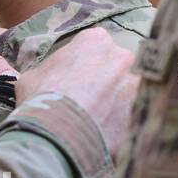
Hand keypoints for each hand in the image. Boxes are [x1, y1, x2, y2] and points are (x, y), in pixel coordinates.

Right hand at [14, 27, 138, 158]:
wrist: (59, 134)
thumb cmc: (40, 100)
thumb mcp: (32, 77)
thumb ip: (49, 70)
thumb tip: (48, 78)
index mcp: (94, 41)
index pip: (96, 45)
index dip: (86, 64)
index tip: (79, 80)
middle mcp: (122, 56)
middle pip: (118, 66)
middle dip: (107, 83)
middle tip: (92, 103)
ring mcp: (138, 83)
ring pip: (132, 91)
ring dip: (120, 103)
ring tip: (103, 123)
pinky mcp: (146, 110)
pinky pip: (139, 115)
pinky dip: (128, 124)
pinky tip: (113, 136)